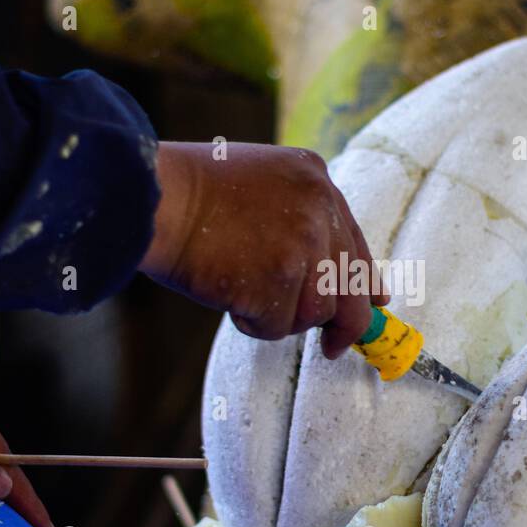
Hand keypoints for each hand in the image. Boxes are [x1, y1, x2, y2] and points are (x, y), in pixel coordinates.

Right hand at [141, 141, 389, 357]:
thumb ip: (299, 218)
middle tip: (333, 347)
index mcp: (315, 179)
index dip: (364, 281)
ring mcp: (303, 242)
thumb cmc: (189, 193)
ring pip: (316, 312)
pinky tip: (229, 294)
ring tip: (244, 291)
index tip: (373, 304)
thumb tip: (332, 280)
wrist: (154, 196)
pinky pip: (279, 325)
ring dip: (280, 316)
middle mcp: (319, 208)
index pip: (355, 242)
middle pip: (351, 286)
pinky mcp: (280, 277)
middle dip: (344, 325)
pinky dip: (252, 322)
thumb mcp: (260, 183)